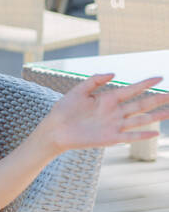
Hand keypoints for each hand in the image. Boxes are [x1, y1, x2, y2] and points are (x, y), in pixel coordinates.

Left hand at [43, 74, 168, 152]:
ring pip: (141, 119)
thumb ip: (95, 80)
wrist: (54, 129)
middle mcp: (115, 112)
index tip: (159, 78)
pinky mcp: (110, 138)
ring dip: (156, 116)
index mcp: (108, 99)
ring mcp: (114, 125)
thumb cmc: (64, 109)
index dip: (145, 84)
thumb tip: (114, 73)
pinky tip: (155, 133)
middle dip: (158, 100)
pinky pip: (130, 136)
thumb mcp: (79, 90)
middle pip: (141, 104)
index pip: (131, 90)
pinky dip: (143, 135)